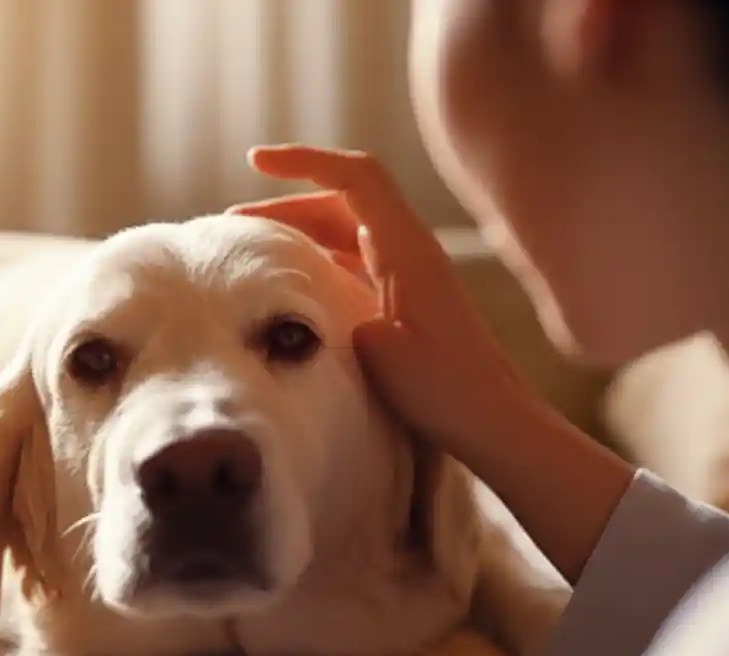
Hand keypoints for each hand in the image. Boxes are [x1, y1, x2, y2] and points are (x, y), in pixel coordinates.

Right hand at [231, 145, 634, 582]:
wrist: (496, 422)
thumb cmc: (448, 393)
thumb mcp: (386, 355)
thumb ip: (345, 317)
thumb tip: (309, 307)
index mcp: (406, 250)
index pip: (353, 177)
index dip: (304, 160)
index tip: (255, 160)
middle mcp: (410, 251)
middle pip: (342, 200)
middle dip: (286, 202)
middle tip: (232, 224)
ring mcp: (409, 274)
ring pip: (345, 231)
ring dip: (298, 232)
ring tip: (250, 251)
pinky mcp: (406, 300)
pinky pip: (353, 260)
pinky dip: (316, 259)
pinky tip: (288, 283)